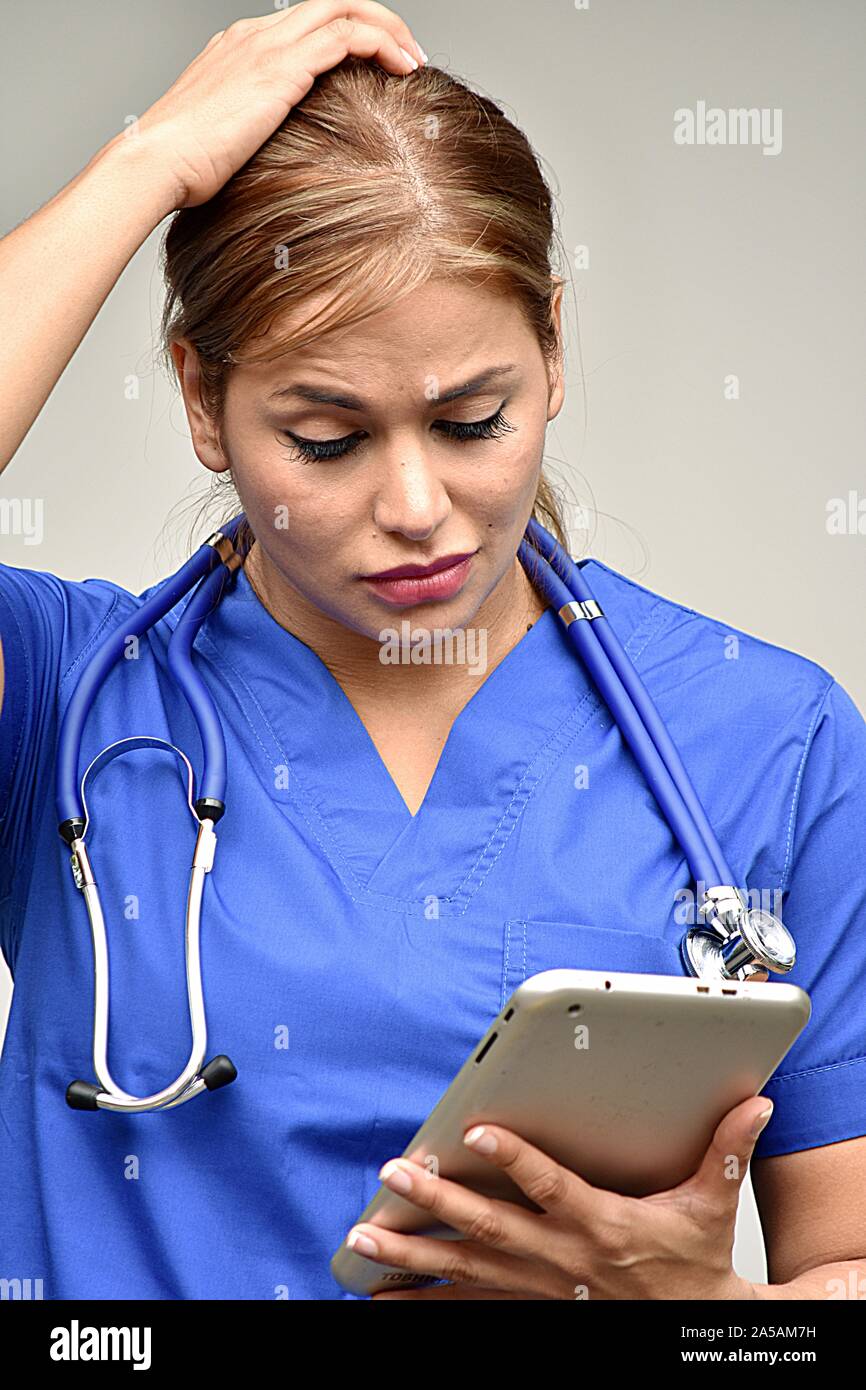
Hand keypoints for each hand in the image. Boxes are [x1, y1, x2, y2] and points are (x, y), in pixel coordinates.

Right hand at [125, 0, 425, 208]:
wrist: (157, 162)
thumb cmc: (182, 168)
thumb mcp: (223, 143)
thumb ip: (252, 135)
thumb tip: (277, 164)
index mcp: (239, 49)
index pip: (304, 23)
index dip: (347, 33)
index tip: (376, 62)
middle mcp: (254, 36)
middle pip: (330, 3)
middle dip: (377, 21)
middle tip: (407, 52)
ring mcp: (266, 46)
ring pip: (344, 9)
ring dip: (388, 31)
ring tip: (414, 60)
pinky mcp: (281, 67)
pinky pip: (345, 36)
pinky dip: (381, 45)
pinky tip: (402, 70)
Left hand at [345, 1096, 774, 1298]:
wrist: (690, 1327)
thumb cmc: (693, 1263)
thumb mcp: (712, 1205)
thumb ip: (726, 1152)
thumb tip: (755, 1105)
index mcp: (601, 1225)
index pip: (551, 1186)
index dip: (514, 1160)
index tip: (475, 1133)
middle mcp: (561, 1261)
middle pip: (489, 1230)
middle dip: (436, 1203)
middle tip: (393, 1175)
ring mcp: (539, 1290)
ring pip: (464, 1271)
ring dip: (411, 1255)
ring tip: (364, 1238)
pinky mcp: (527, 1308)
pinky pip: (467, 1308)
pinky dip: (423, 1303)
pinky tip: (380, 1295)